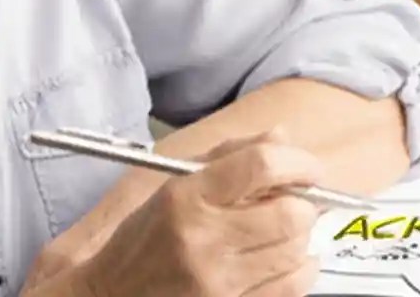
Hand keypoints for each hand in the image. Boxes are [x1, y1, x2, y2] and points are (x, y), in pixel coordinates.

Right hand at [78, 129, 324, 295]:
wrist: (112, 293)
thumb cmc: (144, 236)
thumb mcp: (174, 182)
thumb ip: (230, 156)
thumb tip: (282, 137)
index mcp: (187, 196)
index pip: (260, 166)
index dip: (298, 162)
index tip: (307, 167)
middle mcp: (204, 238)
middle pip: (289, 212)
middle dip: (302, 202)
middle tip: (294, 200)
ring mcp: (219, 280)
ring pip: (295, 250)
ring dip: (299, 235)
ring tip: (281, 229)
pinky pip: (291, 287)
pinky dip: (300, 268)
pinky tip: (287, 258)